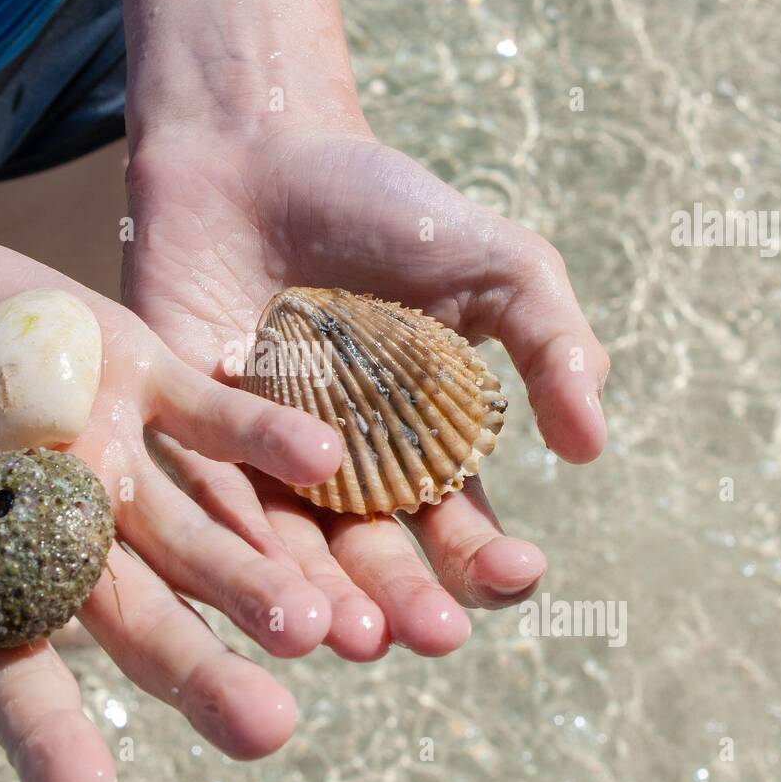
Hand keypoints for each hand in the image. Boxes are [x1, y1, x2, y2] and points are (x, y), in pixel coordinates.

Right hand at [0, 207, 344, 781]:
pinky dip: (263, 434)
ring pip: (194, 528)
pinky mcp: (136, 374)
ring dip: (252, 571)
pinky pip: (211, 412)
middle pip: (141, 616)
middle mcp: (59, 534)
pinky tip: (322, 461)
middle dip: (199, 670)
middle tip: (264, 726)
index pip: (23, 678)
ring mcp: (107, 454)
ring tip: (314, 621)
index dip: (54, 737)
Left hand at [123, 122, 610, 659]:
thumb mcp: (494, 263)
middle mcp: (341, 470)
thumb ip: (551, 342)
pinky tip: (260, 575)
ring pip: (295, 549)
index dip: (489, 556)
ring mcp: (263, 458)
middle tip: (430, 634)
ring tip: (351, 634)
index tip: (516, 569)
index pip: (458, 526)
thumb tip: (591, 446)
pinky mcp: (189, 432)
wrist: (259, 147)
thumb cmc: (385, 204)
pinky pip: (212, 494)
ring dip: (323, 597)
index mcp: (417, 447)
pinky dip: (237, 537)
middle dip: (407, 600)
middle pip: (376, 556)